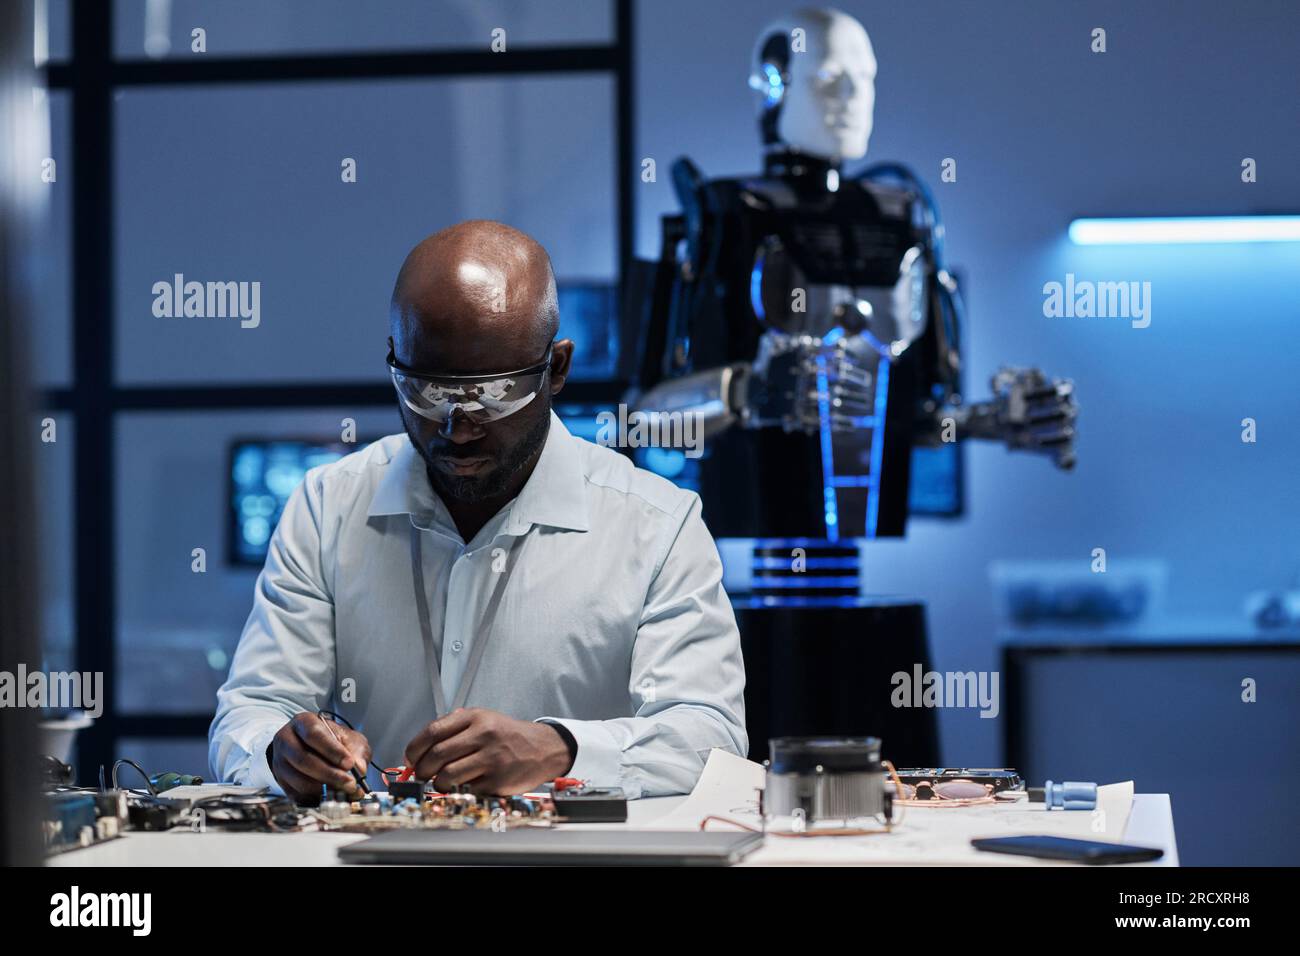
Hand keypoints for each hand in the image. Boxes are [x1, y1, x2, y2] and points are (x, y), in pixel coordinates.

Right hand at [269, 712, 371, 803]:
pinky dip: (315, 799)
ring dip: (324, 789)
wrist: (314, 746)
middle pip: (303, 760)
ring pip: (299, 780)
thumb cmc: (332, 739)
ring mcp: (280, 762)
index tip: (349, 763)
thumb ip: (355, 750)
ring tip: (343, 790)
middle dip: (329, 774)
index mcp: (303, 722)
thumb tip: (359, 769)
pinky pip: (296, 794)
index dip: (332, 751)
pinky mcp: (281, 781)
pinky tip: (330, 796)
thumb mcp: (348, 737)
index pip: (314, 735)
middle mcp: (286, 740)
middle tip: (349, 783)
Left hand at [403, 707, 572, 794]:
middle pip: (437, 755)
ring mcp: (492, 758)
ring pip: (448, 775)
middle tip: (422, 774)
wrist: (543, 748)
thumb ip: (453, 727)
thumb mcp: (483, 719)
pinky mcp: (498, 780)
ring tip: (441, 782)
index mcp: (475, 717)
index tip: (410, 758)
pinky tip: (466, 784)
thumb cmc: (508, 735)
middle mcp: (484, 734)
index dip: (414, 748)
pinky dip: (460, 790)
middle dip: (422, 769)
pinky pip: (467, 789)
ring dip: (438, 783)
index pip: (433, 731)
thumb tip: (419, 748)